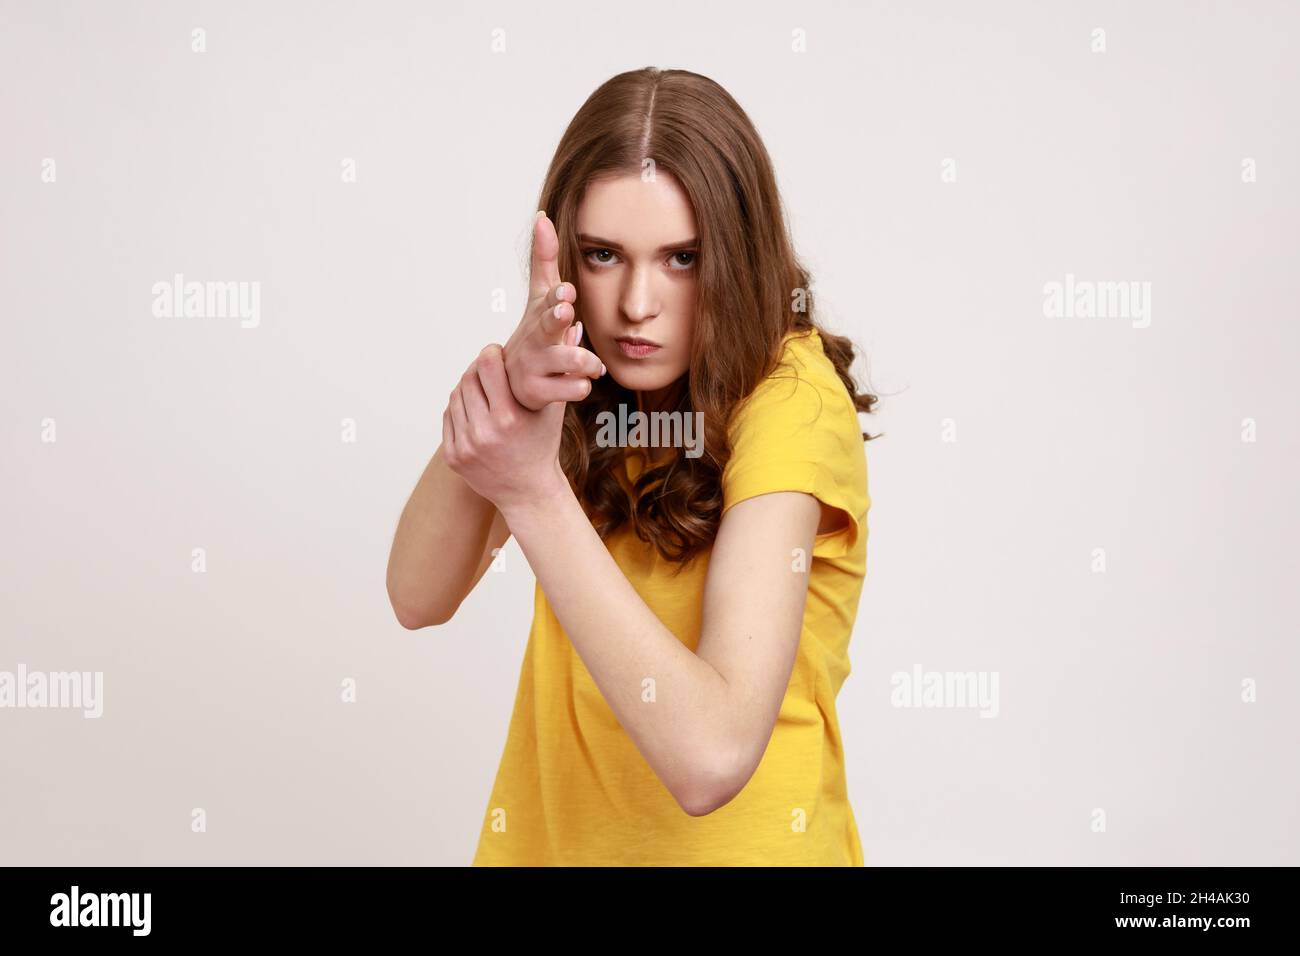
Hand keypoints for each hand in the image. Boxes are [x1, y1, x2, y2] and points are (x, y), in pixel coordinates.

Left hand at [443, 342, 571, 515]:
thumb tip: (576, 327)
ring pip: (455, 397)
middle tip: (487, 366)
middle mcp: (485, 432)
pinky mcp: (454, 457)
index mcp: (510, 418)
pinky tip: (474, 406)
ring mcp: (466, 446)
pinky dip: (459, 407)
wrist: (528, 492)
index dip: (490, 354)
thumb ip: (562, 368)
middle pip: (468, 379)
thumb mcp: (554, 409)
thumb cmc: (544, 445)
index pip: (487, 367)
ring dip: (466, 386)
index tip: (496, 353)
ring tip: (481, 385)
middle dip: (477, 368)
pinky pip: (449, 417)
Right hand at [502, 211, 604, 410]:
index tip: (566, 291)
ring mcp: (535, 366)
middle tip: (565, 312)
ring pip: (565, 362)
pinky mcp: (539, 392)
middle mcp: (535, 338)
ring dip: (583, 361)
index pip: (547, 300)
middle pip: (546, 327)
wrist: (513, 383)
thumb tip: (542, 217)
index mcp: (539, 314)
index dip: (556, 296)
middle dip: (555, 319)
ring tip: (594, 365)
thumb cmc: (535, 333)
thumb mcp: (538, 297)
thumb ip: (543, 260)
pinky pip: (569, 390)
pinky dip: (579, 387)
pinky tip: (582, 384)